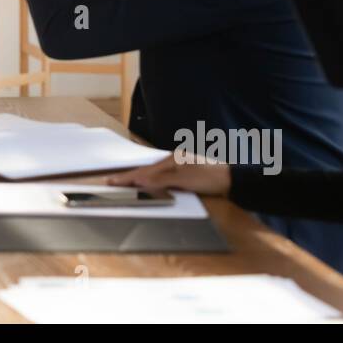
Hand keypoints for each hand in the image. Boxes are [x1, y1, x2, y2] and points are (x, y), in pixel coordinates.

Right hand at [106, 152, 231, 195]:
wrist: (231, 180)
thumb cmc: (209, 178)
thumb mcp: (184, 179)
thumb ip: (161, 179)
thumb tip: (139, 179)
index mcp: (170, 160)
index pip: (143, 171)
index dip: (126, 177)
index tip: (110, 181)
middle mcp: (172, 161)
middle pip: (145, 170)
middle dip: (128, 176)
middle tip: (112, 181)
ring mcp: (178, 166)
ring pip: (152, 172)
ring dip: (138, 178)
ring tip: (124, 182)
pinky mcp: (184, 173)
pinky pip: (161, 176)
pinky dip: (150, 179)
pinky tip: (148, 183)